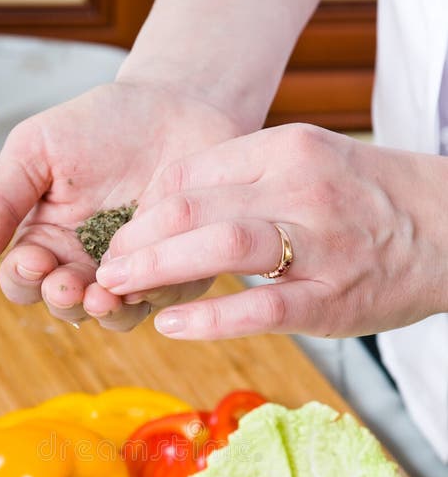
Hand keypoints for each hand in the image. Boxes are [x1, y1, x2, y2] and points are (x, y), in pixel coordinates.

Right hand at [0, 81, 239, 330]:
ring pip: (113, 317)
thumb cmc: (101, 124)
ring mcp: (133, 273)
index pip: (23, 281)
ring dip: (105, 313)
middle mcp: (86, 265)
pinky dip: (155, 295)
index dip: (23, 279)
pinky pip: (165, 299)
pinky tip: (150, 279)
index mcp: (47, 239)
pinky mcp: (179, 273)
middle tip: (68, 284)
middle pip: (65, 307)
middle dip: (64, 301)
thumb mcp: (36, 150)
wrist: (177, 103)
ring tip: (105, 294)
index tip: (33, 259)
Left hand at [96, 124, 447, 338]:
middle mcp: (299, 188)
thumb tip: (173, 209)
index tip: (123, 235)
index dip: (144, 209)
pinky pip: (258, 307)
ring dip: (159, 269)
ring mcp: (317, 244)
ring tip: (121, 289)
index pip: (190, 173)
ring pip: (221, 246)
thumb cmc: (369, 201)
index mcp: (286, 149)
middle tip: (106, 266)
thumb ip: (247, 181)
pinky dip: (208, 318)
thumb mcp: (309, 164)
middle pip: (193, 206)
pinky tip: (171, 326)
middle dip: (136, 239)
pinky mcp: (329, 298)